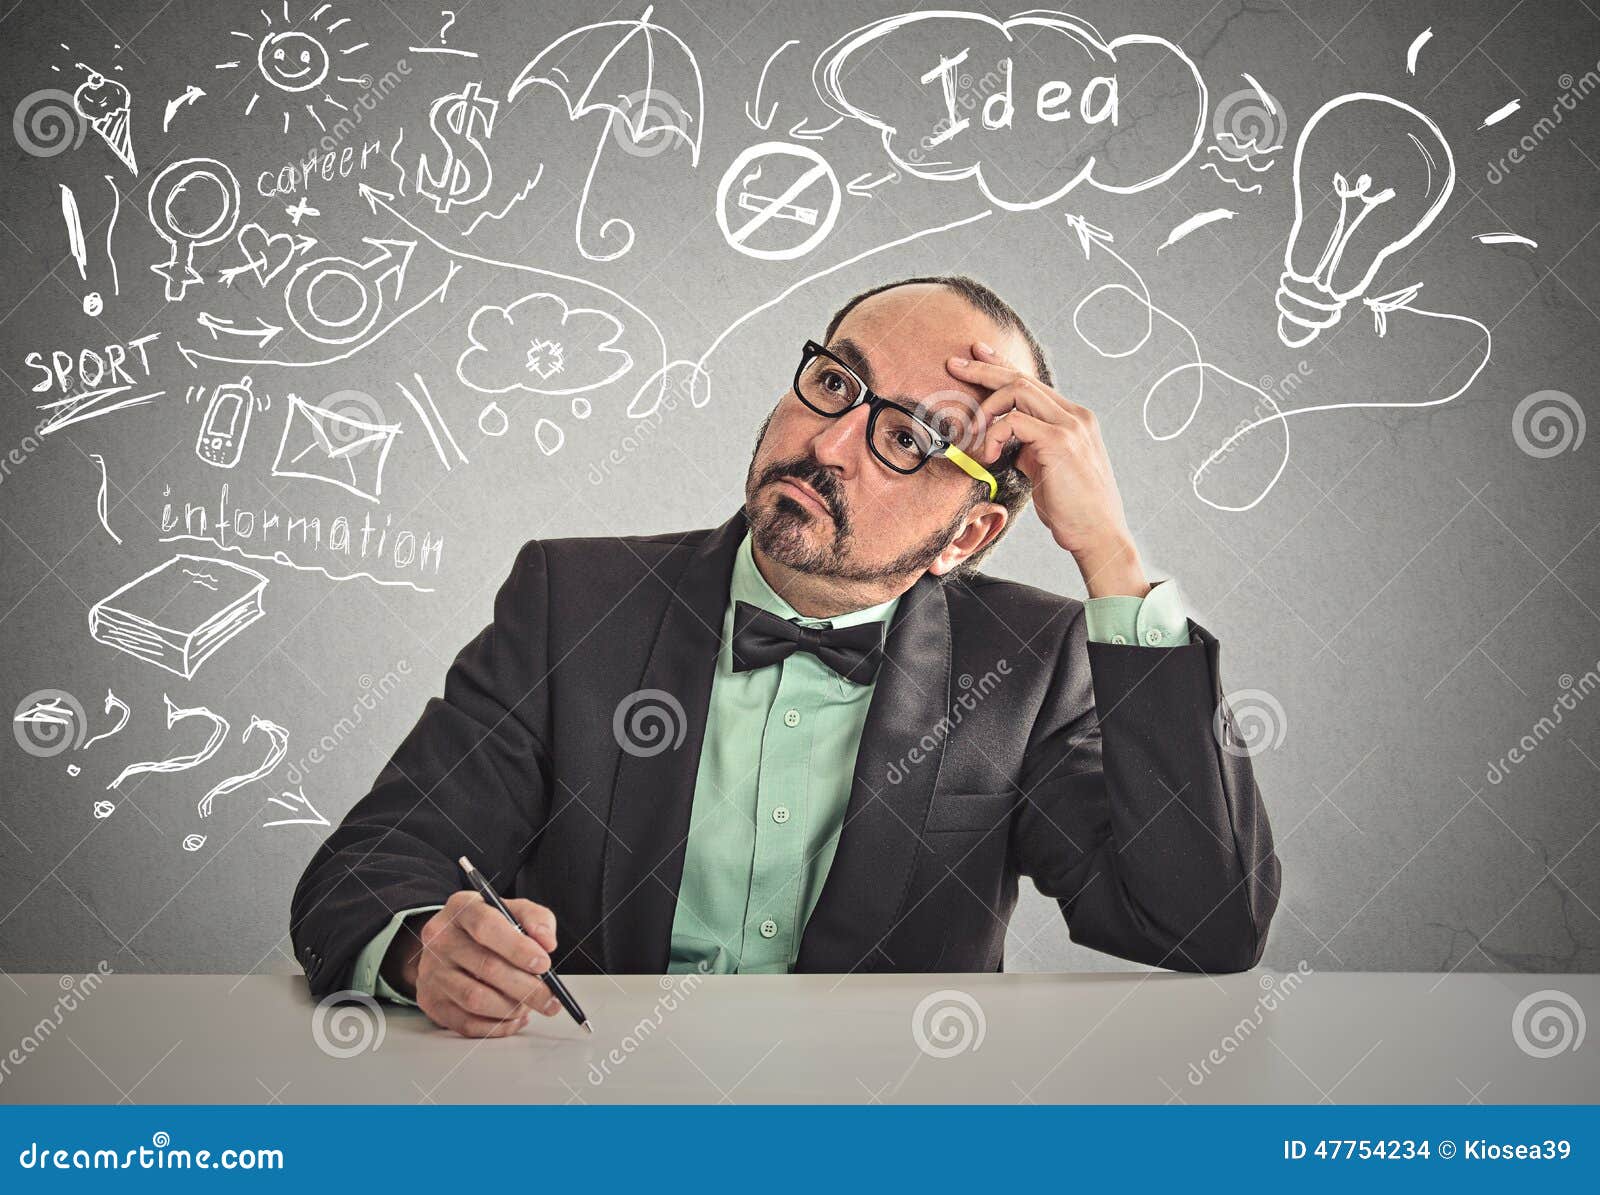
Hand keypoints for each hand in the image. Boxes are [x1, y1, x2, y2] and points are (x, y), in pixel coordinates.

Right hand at [387, 890, 563, 1037]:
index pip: (486, 926)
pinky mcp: (431, 1001)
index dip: (518, 947)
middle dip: (526, 987)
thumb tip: (547, 943)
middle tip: (549, 998)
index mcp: (461, 908)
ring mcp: (431, 972)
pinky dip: (498, 1026)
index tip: (544, 963)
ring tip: (529, 1005)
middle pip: (486, 967)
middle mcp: (440, 938)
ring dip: (512, 1007)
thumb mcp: (513, 911)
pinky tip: (514, 1018)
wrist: (449, 944)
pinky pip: (466, 1023)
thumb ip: (536, 919)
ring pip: (475, 999)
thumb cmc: (489, 928)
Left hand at [946, 341, 1149, 597]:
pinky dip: (993, 436)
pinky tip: (988, 457)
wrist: (1098, 535)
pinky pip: (1014, 422)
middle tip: (954, 365)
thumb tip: (1003, 442)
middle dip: (983, 369)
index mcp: (1073, 419)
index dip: (1002, 365)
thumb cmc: (1072, 509)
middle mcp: (1075, 415)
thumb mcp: (1046, 471)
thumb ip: (1029, 450)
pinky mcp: (1060, 442)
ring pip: (1017, 391)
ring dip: (985, 410)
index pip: (1032, 382)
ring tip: (971, 437)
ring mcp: (1070, 426)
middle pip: (1021, 378)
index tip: (977, 355)